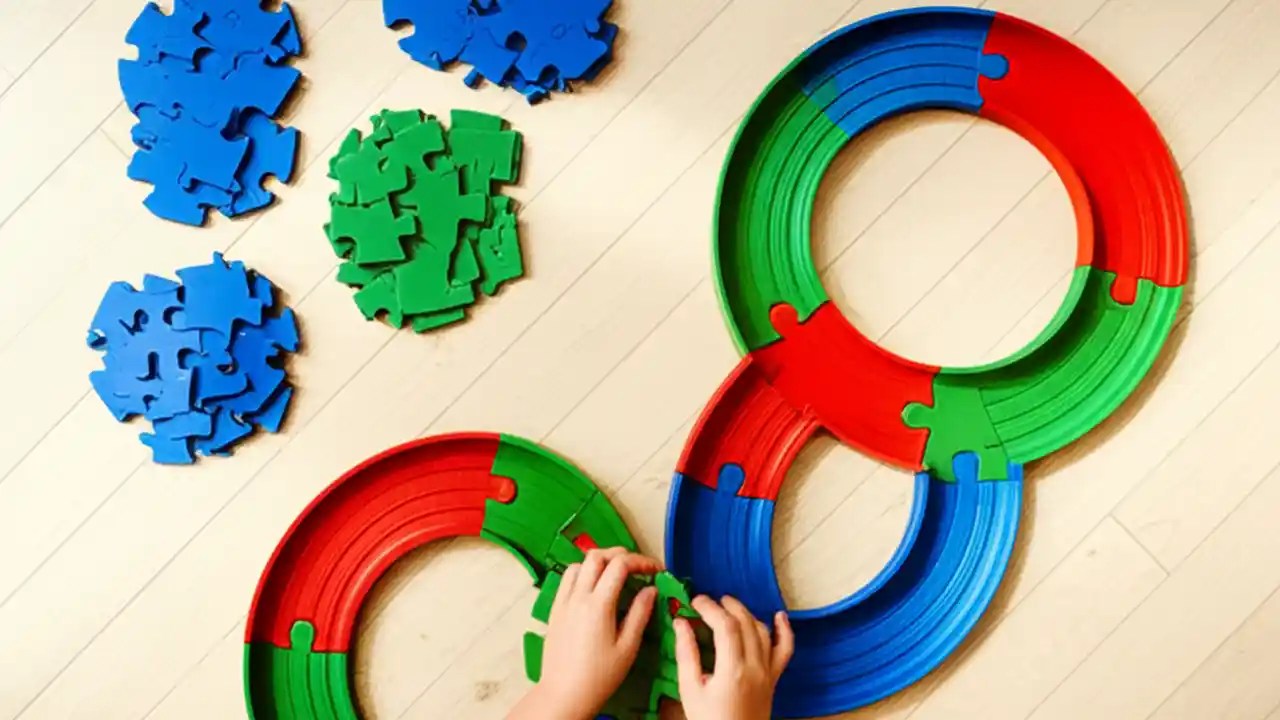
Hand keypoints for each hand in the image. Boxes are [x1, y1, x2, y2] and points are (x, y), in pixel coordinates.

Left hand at [508, 547, 661, 719]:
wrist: (564, 694)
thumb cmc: (599, 676)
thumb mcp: (628, 647)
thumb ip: (641, 614)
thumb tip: (651, 590)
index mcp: (598, 605)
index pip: (620, 565)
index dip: (641, 561)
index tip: (656, 570)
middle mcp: (578, 597)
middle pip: (597, 556)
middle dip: (621, 555)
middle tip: (638, 568)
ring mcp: (563, 601)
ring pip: (579, 564)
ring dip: (599, 562)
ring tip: (615, 575)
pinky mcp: (554, 609)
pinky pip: (567, 579)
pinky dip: (583, 573)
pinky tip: (594, 587)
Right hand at [674, 595, 793, 719]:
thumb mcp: (689, 691)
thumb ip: (686, 654)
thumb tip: (681, 623)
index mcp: (732, 670)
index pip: (725, 626)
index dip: (710, 608)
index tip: (695, 602)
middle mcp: (755, 668)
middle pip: (745, 623)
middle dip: (727, 606)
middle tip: (710, 601)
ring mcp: (768, 673)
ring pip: (763, 632)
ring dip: (747, 614)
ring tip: (730, 607)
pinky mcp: (774, 680)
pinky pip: (785, 651)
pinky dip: (785, 631)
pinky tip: (779, 616)